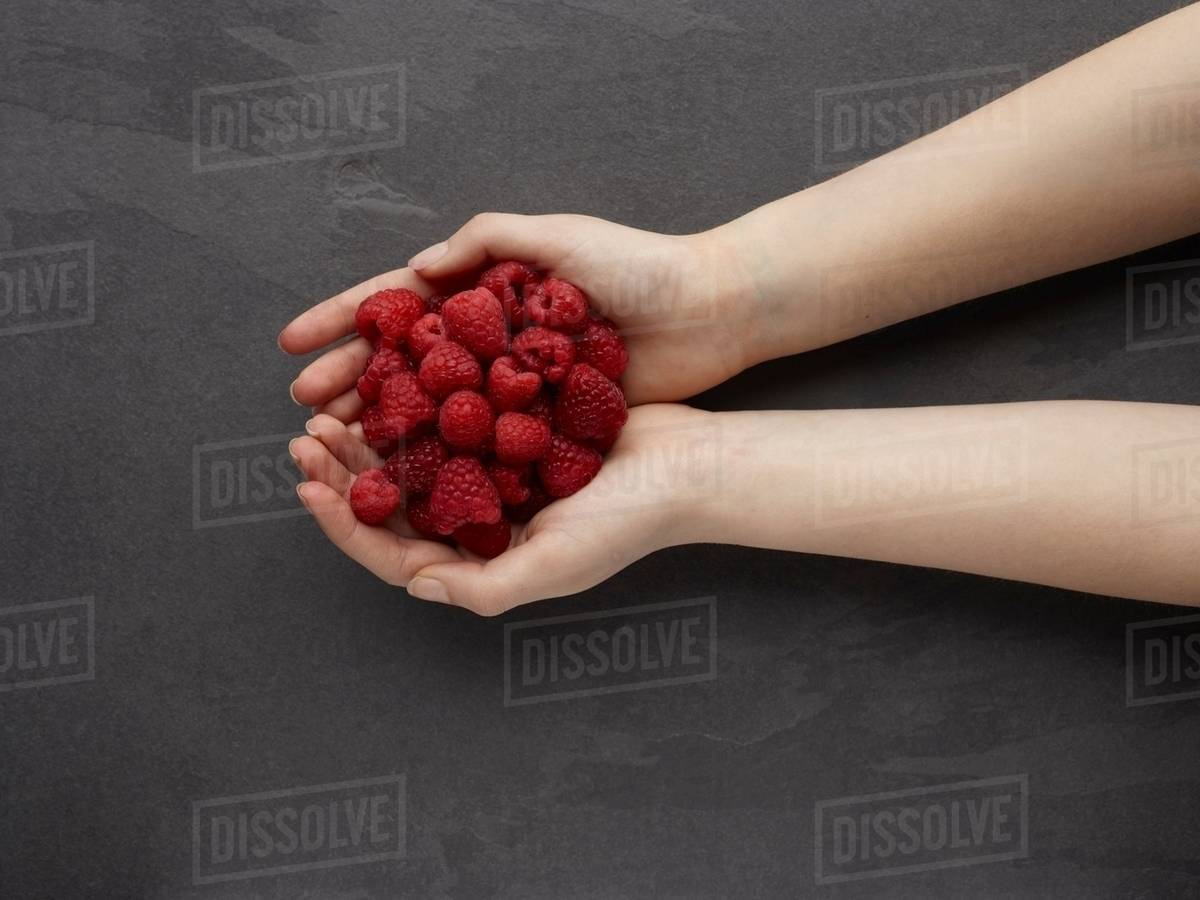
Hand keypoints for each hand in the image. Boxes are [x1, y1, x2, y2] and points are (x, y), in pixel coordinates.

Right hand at [278, 213, 754, 418]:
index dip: (341, 322)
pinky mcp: (544, 419)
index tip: (291, 343)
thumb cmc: (637, 267)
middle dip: (347, 381)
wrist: (709, 313)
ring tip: (338, 444)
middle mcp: (489, 338)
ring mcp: (513, 382)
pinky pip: (481, 439)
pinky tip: (407, 473)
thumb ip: (488, 243)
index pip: (396, 304)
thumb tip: (417, 266)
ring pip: (433, 407)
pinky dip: (442, 454)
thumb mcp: (559, 238)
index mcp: (484, 289)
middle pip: (403, 362)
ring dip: (382, 424)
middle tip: (302, 409)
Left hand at [289, 404, 718, 615]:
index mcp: (483, 561)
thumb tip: (414, 585)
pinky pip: (447, 422)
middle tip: (305, 439)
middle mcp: (480, 523)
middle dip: (343, 476)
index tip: (310, 489)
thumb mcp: (557, 565)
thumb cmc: (629, 521)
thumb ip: (484, 588)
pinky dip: (413, 406)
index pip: (396, 553)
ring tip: (329, 410)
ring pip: (410, 461)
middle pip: (392, 504)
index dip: (346, 526)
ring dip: (368, 440)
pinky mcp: (509, 435)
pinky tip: (387, 382)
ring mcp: (493, 477)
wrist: (686, 465)